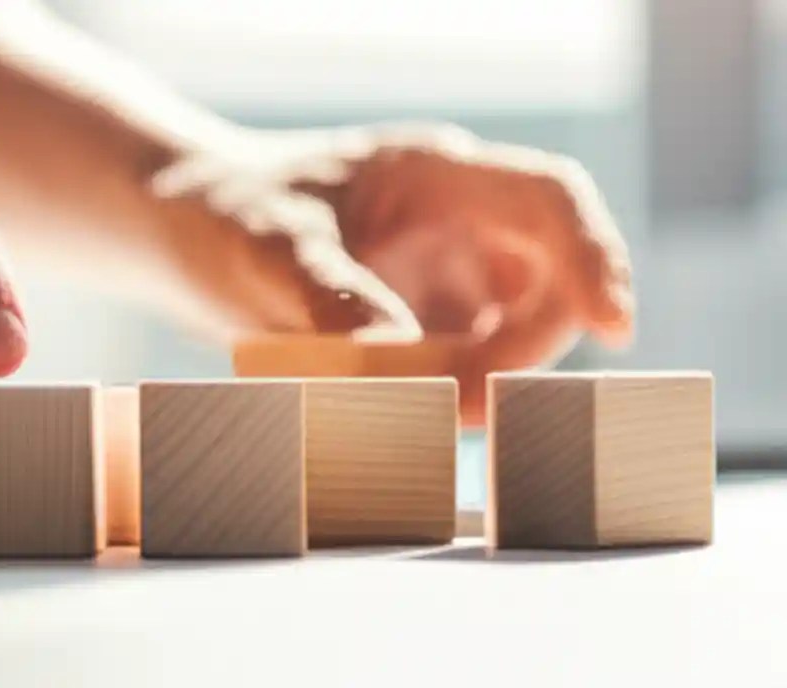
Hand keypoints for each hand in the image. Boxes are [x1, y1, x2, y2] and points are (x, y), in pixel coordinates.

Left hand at [153, 124, 632, 422]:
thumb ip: (335, 298)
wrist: (173, 232)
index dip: (596, 257)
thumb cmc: (221, 212)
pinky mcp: (415, 328)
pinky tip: (382, 411)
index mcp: (432, 176)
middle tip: (452, 400)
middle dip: (518, 348)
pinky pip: (454, 370)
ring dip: (477, 381)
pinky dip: (437, 398)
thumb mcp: (271, 248)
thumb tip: (402, 360)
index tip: (614, 326)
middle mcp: (452, 228)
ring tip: (395, 406)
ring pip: (505, 340)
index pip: (547, 202)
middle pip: (544, 286)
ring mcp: (437, 280)